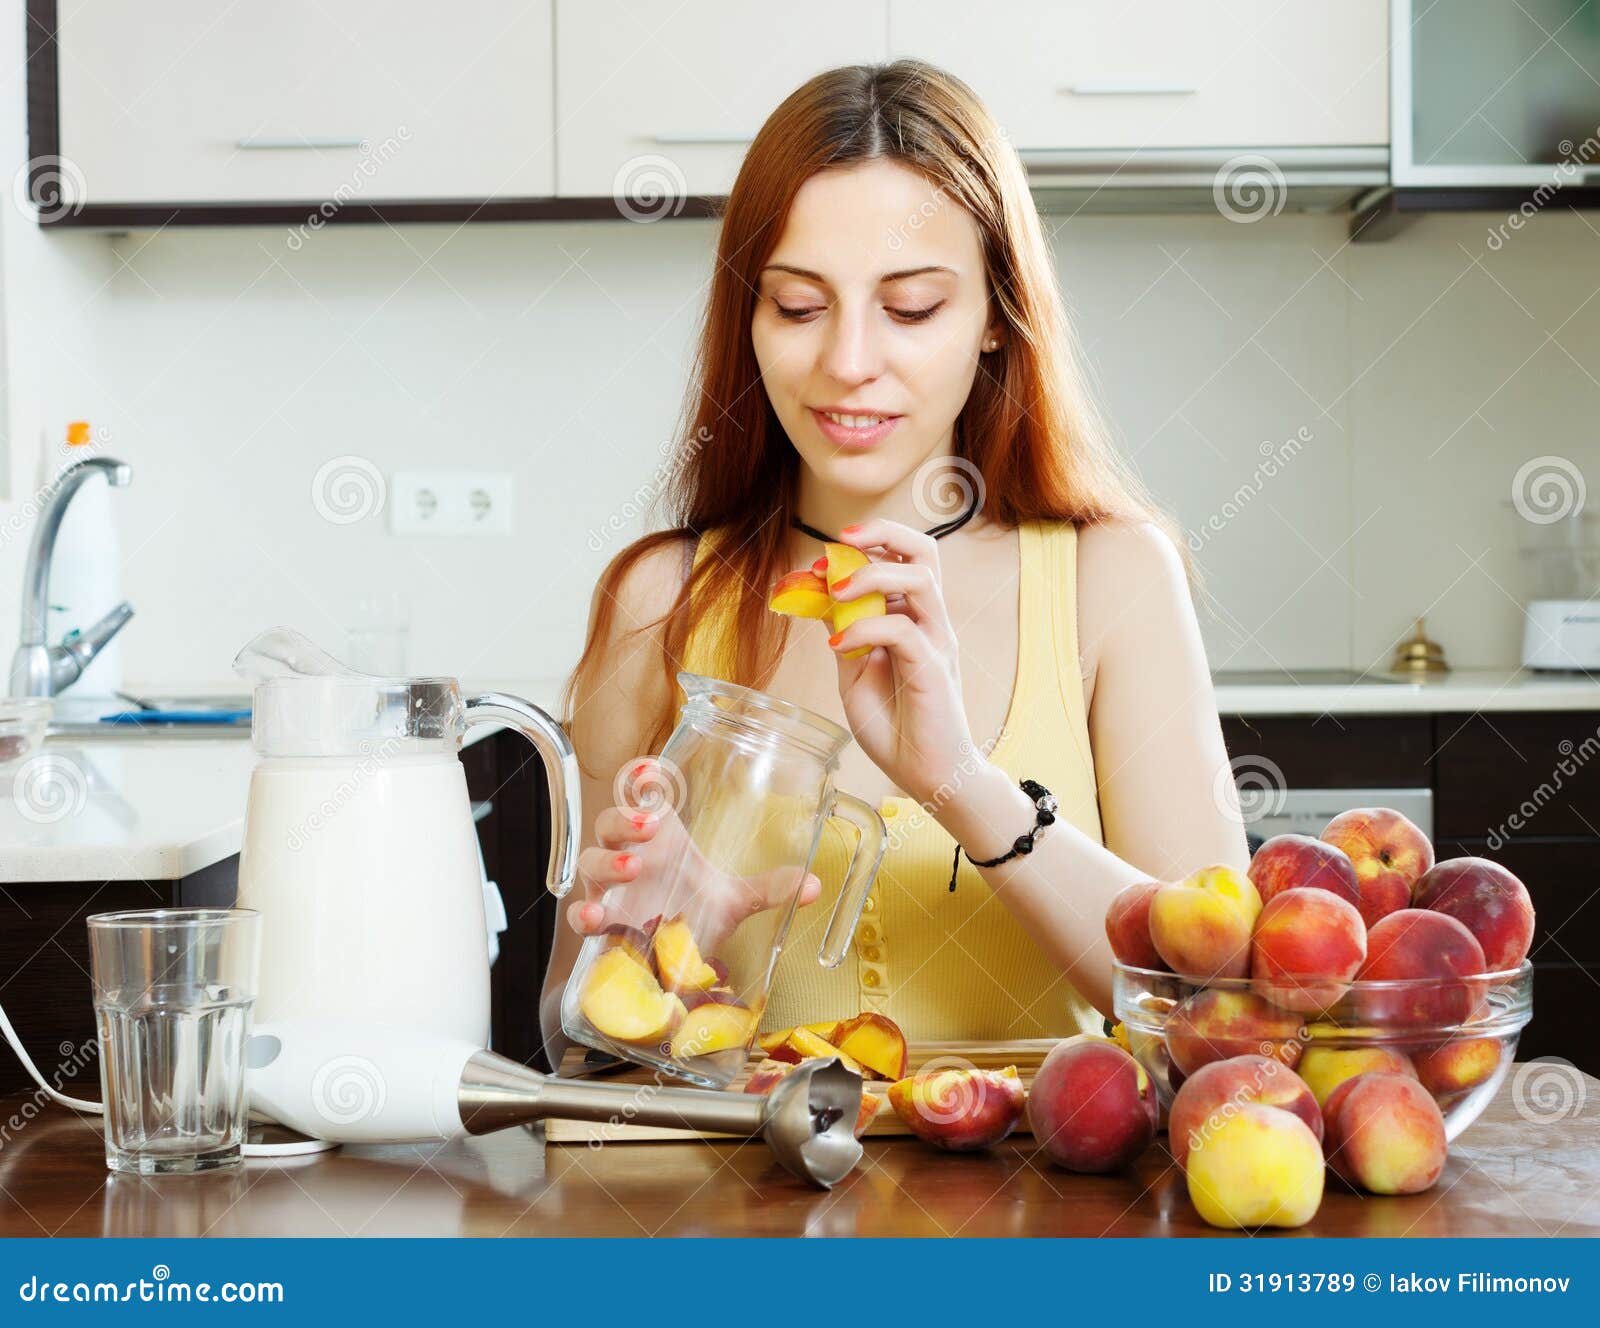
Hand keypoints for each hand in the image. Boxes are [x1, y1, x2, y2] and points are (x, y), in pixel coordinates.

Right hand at [565, 759, 821, 952]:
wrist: (674, 964)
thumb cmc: (696, 916)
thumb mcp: (734, 900)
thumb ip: (769, 889)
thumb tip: (814, 884)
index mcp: (663, 840)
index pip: (642, 797)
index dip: (640, 780)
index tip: (651, 772)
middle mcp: (634, 858)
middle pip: (611, 822)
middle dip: (624, 819)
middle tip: (650, 826)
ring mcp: (613, 890)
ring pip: (592, 861)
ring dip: (607, 861)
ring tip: (633, 869)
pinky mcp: (604, 922)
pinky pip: (580, 911)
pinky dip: (583, 912)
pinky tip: (596, 916)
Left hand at [825, 518, 981, 806]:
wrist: (928, 774)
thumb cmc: (896, 726)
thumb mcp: (855, 672)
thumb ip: (843, 633)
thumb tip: (818, 596)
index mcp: (913, 617)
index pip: (903, 557)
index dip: (864, 546)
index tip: (821, 561)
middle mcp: (930, 621)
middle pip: (925, 551)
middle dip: (883, 533)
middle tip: (841, 541)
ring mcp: (936, 642)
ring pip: (921, 578)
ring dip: (872, 575)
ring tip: (836, 592)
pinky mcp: (934, 668)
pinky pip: (903, 630)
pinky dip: (864, 629)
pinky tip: (838, 646)